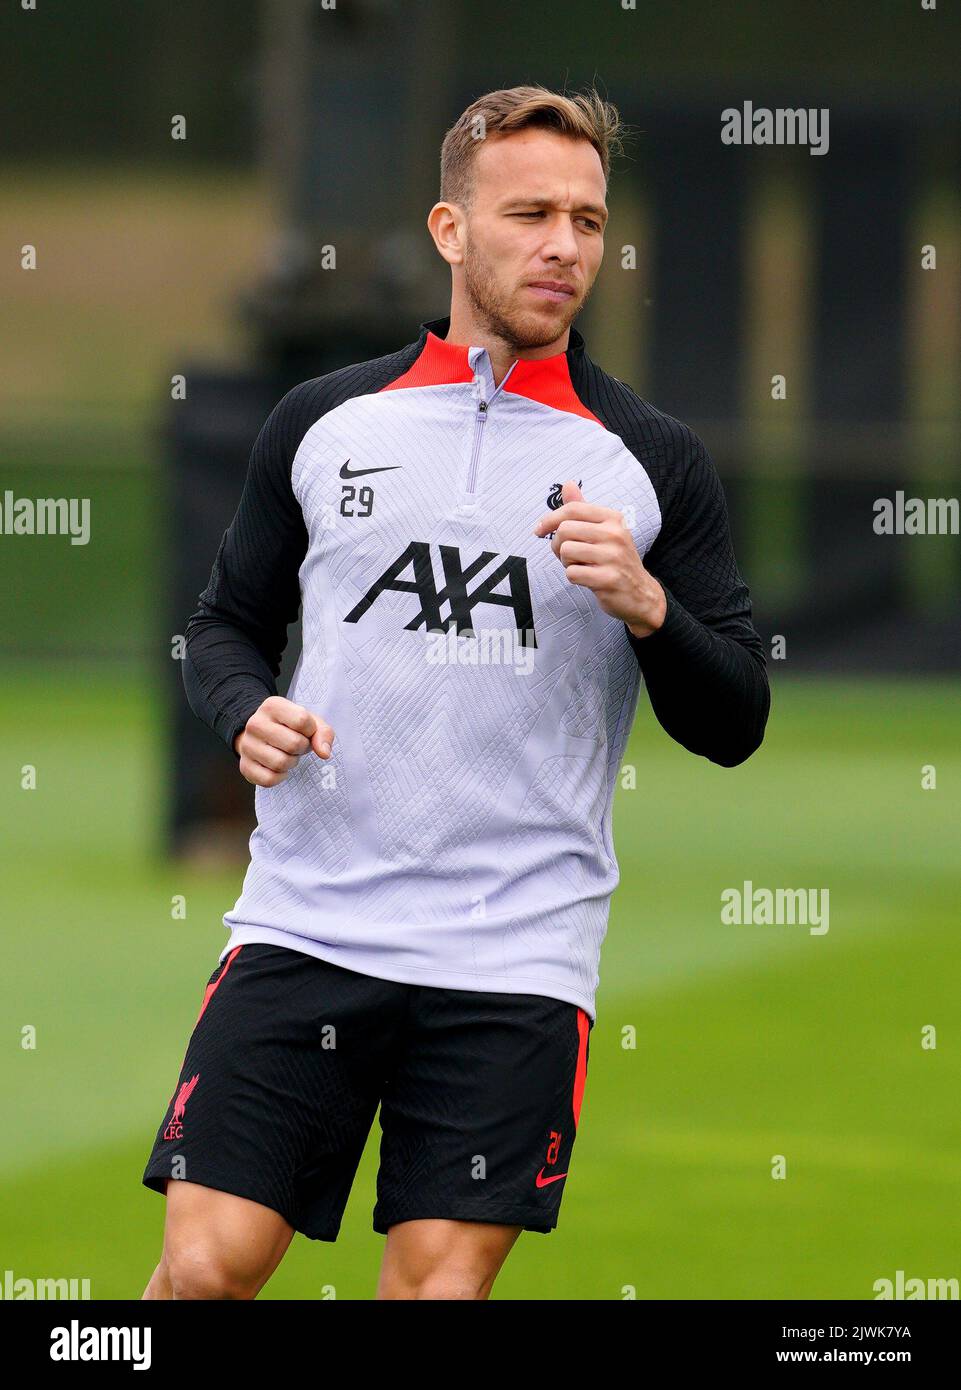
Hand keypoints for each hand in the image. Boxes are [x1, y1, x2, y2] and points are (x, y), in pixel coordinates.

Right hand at [234, 695, 334, 786]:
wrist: (259, 735)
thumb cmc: (289, 727)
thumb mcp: (309, 721)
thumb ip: (323, 733)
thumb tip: (324, 753)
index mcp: (272, 706)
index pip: (302, 720)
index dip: (310, 730)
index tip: (305, 731)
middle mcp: (255, 724)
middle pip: (293, 743)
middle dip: (302, 748)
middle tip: (297, 745)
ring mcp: (247, 745)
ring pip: (281, 763)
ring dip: (292, 762)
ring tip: (287, 754)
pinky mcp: (245, 766)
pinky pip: (269, 779)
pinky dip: (280, 777)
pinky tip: (278, 768)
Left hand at [532, 480, 666, 636]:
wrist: (640, 593)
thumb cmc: (615, 560)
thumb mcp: (604, 530)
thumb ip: (583, 508)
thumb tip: (567, 484)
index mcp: (613, 518)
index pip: (573, 509)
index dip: (550, 519)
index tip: (539, 530)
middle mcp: (615, 534)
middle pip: (565, 530)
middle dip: (558, 545)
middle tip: (569, 556)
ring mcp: (613, 557)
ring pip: (566, 551)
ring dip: (567, 562)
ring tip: (582, 566)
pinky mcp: (608, 579)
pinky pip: (572, 573)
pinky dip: (574, 577)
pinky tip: (587, 578)